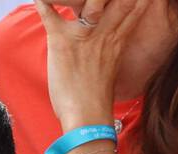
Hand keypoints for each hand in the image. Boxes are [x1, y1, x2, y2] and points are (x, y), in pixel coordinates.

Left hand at [31, 0, 149, 128]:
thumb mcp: (108, 69)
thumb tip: (106, 44)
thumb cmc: (95, 100)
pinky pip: (50, 12)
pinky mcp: (62, 41)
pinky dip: (44, 1)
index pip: (133, 6)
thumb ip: (108, 49)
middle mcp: (104, 32)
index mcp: (117, 39)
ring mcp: (84, 35)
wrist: (87, 118)